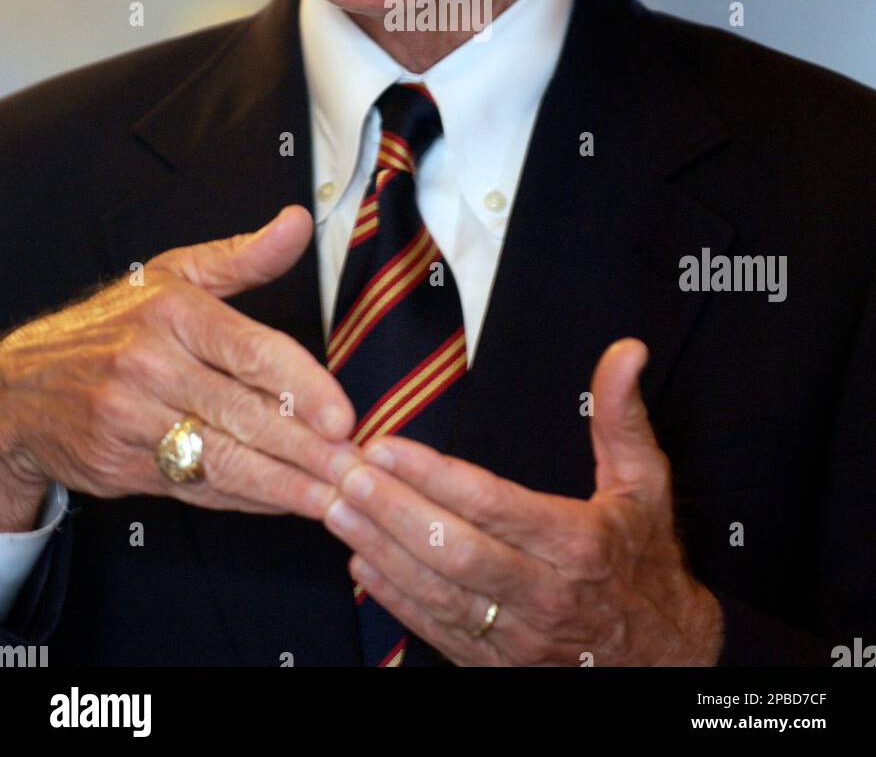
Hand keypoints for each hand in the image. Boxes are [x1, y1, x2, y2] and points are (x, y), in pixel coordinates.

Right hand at [0, 207, 359, 529]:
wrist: (20, 386)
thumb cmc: (111, 326)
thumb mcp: (172, 275)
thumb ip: (243, 257)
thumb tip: (298, 223)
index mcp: (171, 313)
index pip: (250, 351)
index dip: (302, 387)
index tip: (343, 415)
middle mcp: (149, 367)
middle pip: (243, 414)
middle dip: (306, 448)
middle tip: (354, 467)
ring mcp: (132, 422)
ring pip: (222, 460)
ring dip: (284, 485)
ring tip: (332, 496)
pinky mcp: (124, 467)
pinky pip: (198, 489)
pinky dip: (246, 500)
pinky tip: (285, 502)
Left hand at [322, 338, 723, 665]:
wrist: (667, 658)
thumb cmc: (647, 560)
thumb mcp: (646, 484)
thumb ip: (623, 416)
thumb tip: (626, 350)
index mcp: (577, 544)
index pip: (494, 506)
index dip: (435, 476)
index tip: (387, 444)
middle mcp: (545, 595)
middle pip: (455, 551)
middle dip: (392, 509)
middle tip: (345, 471)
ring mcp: (519, 638)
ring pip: (437, 593)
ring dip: (380, 550)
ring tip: (336, 508)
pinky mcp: (498, 665)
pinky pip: (437, 632)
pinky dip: (394, 600)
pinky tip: (360, 565)